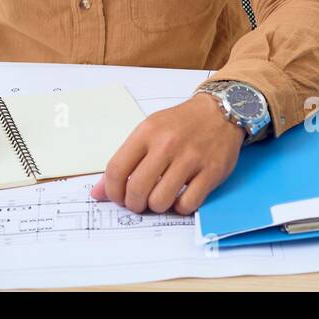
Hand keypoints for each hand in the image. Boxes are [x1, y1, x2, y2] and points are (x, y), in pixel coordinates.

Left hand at [90, 93, 244, 214]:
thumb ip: (125, 160)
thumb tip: (98, 193)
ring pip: (161, 201)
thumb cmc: (180, 123)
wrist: (221, 111)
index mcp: (147, 132)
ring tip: (159, 199)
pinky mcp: (211, 172)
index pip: (116, 169)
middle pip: (137, 189)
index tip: (117, 197)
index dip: (112, 191)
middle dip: (133, 204)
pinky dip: (180, 207)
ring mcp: (190, 159)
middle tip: (138, 203)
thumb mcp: (149, 131)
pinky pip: (187, 204)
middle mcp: (167, 145)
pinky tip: (179, 197)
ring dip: (156, 206)